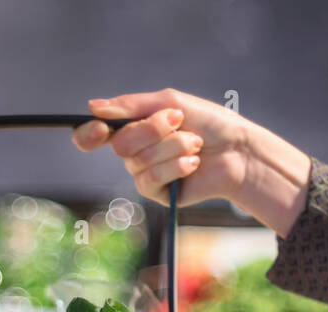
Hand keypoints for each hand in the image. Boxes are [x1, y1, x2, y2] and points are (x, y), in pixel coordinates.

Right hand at [71, 89, 310, 237]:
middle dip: (152, 130)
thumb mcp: (171, 103)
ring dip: (173, 147)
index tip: (99, 129)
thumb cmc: (210, 122)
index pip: (95, 134)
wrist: (238, 150)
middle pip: (120, 144)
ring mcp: (144, 172)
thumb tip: (94, 107)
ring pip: (139, 161)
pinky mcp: (156, 192)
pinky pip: (151, 179)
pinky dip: (176, 166)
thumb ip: (132, 105)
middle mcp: (135, 151)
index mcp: (135, 127)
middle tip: (178, 122)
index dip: (89, 133)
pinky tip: (193, 163)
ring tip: (195, 144)